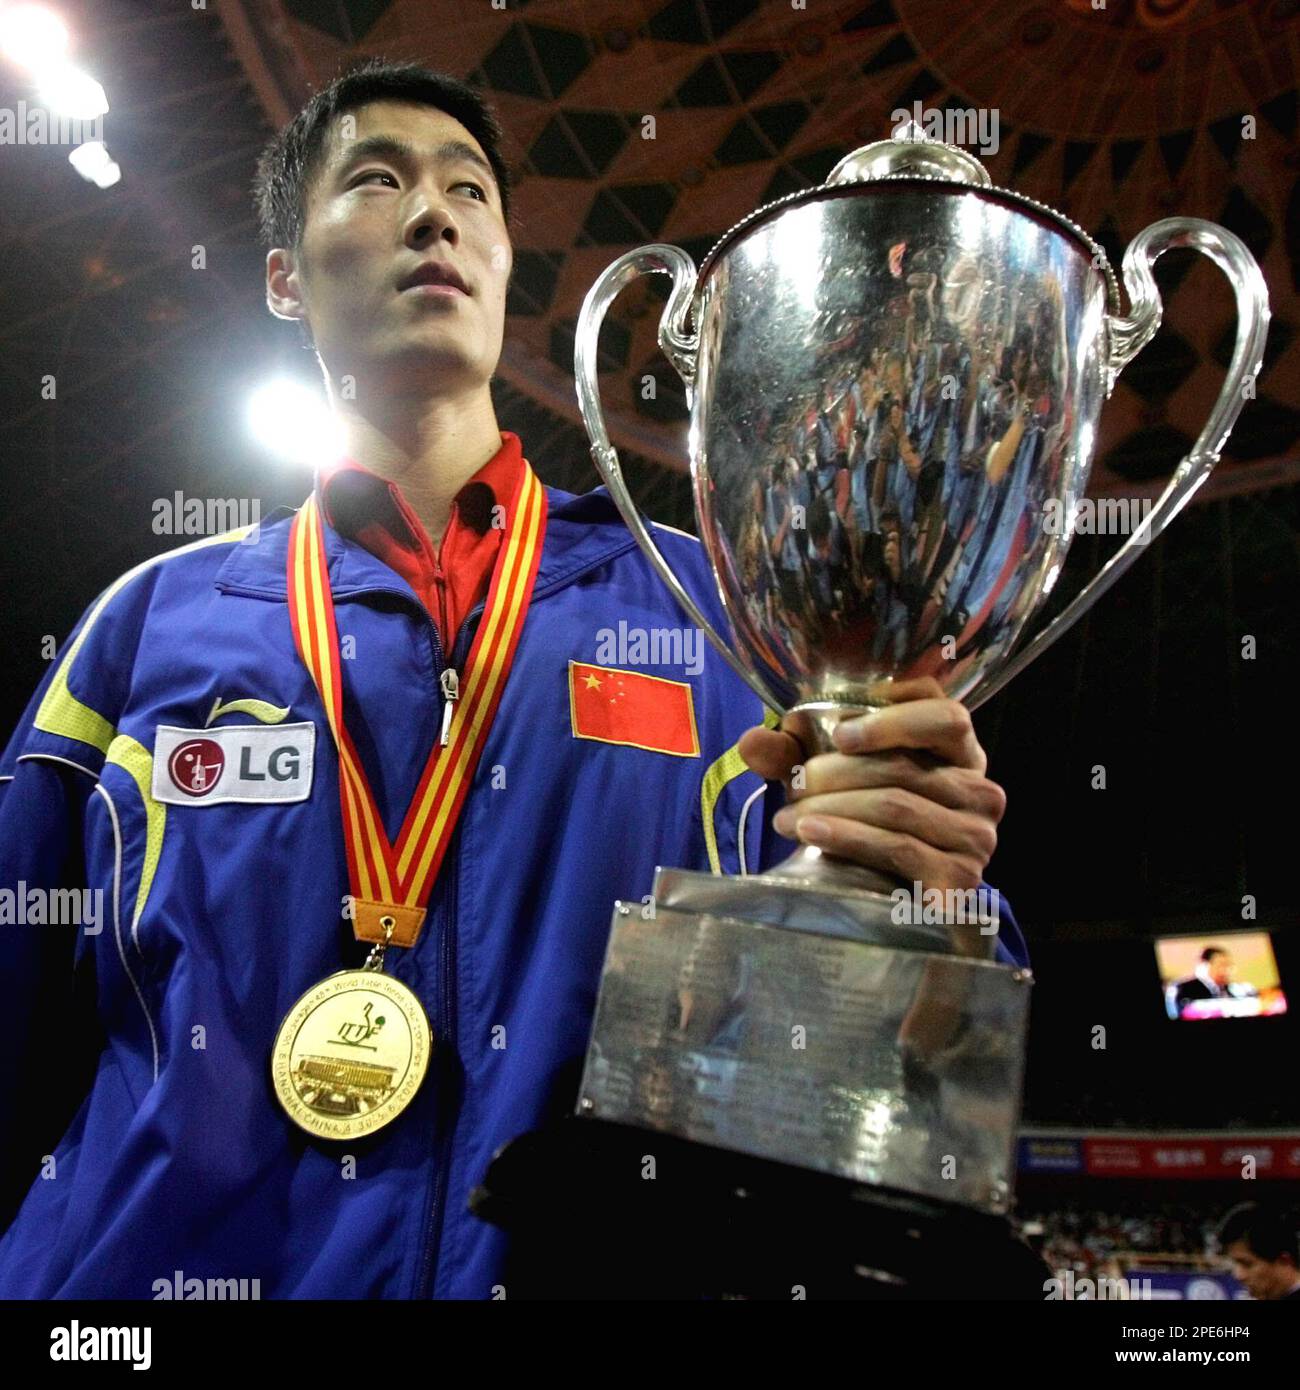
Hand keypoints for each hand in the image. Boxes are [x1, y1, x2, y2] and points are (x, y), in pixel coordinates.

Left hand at [736, 678, 1005, 893]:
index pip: (947, 718)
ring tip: (789, 816)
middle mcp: (979, 790)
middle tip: (794, 783)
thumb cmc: (863, 819)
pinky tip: (812, 833)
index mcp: (958, 752)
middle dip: (839, 773)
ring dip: (834, 807)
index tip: (841, 734)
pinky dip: (848, 837)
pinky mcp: (959, 877)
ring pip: (897, 807)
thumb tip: (751, 741)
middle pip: (906, 768)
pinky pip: (898, 847)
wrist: (888, 894)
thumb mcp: (832, 777)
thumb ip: (793, 754)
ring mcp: (975, 836)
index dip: (895, 720)